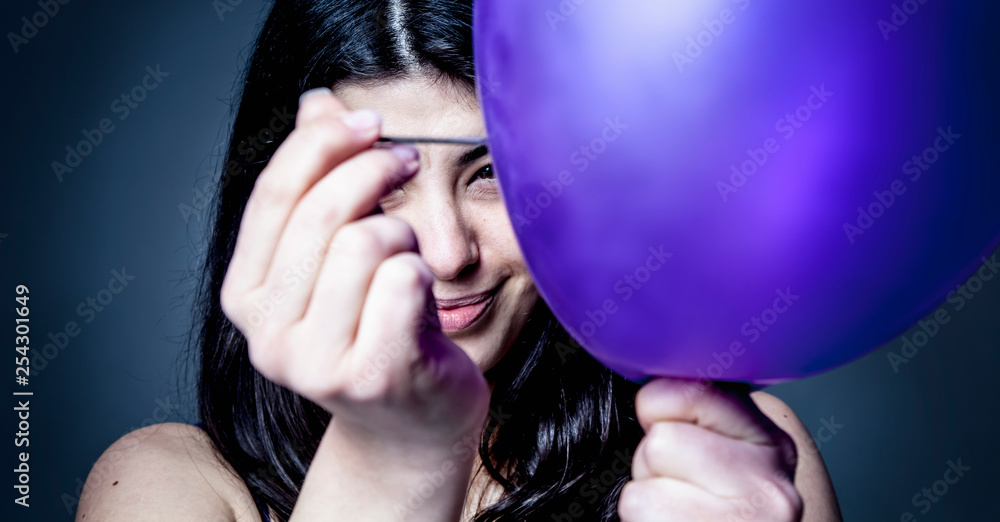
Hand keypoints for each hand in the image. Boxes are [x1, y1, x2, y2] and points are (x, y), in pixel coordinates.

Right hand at [219, 88, 488, 452]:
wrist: (411, 423)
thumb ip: (321, 180)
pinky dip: (422, 270)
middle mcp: (267, 334)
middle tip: (406, 164)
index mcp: (247, 295)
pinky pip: (404, 280)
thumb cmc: (379, 329)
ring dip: (402, 235)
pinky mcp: (372, 375)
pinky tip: (424, 295)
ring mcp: (316, 361)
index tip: (370, 122)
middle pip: (322, 213)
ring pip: (365, 243)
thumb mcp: (338, 256)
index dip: (323, 143)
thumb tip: (316, 103)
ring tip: (408, 257)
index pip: (274, 194)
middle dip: (374, 172)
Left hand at [618, 377, 801, 520]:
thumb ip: (699, 413)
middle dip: (654, 469)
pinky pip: (640, 511)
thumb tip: (651, 383)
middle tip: (684, 498)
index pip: (681, 390)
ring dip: (648, 502)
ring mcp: (746, 520)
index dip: (660, 417)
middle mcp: (771, 483)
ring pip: (644, 481)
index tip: (682, 448)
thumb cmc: (717, 514)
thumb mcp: (724, 457)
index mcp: (771, 444)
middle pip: (660, 440)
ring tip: (681, 518)